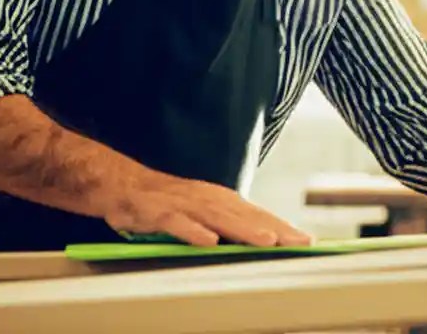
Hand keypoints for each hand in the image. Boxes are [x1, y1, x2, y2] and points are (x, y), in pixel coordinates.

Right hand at [103, 169, 313, 247]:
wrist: (119, 183)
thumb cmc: (163, 201)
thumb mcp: (199, 210)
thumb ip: (226, 223)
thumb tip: (262, 240)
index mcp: (217, 199)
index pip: (255, 213)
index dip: (281, 226)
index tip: (307, 241)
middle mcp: (203, 198)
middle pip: (243, 214)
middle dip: (272, 228)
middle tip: (298, 242)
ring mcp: (180, 203)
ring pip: (215, 216)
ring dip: (242, 228)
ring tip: (266, 240)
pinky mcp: (156, 211)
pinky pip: (176, 223)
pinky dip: (192, 231)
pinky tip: (208, 241)